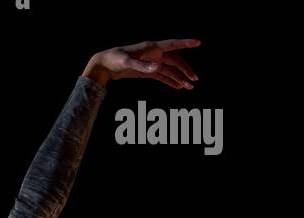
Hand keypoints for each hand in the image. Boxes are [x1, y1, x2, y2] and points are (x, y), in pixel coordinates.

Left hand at [85, 38, 200, 88]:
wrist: (105, 65)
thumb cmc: (115, 60)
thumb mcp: (127, 63)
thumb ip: (142, 66)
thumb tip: (157, 68)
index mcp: (152, 48)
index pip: (173, 45)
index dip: (186, 43)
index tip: (198, 43)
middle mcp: (154, 54)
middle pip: (175, 61)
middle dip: (185, 70)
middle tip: (195, 79)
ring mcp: (151, 63)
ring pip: (170, 70)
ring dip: (179, 78)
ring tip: (189, 87)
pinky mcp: (146, 71)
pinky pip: (162, 76)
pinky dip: (170, 81)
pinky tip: (178, 87)